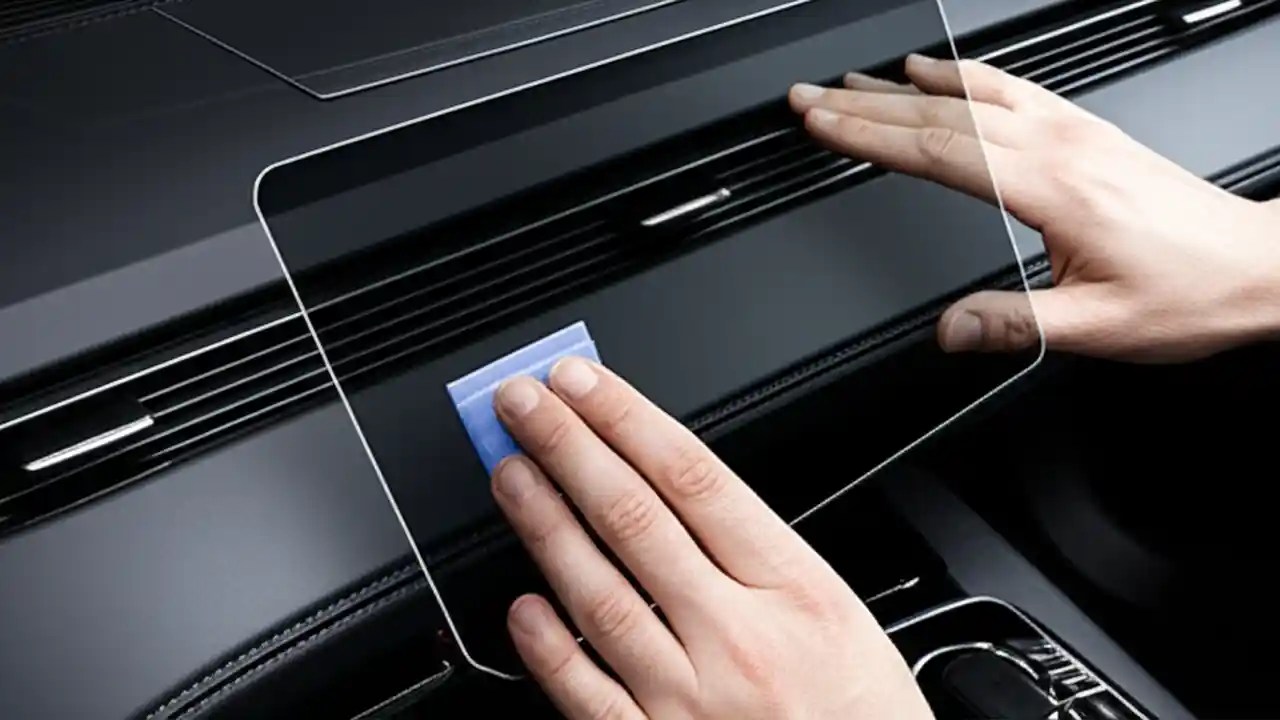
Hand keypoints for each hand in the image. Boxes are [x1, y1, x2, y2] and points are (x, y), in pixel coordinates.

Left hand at [489, 358, 932, 718]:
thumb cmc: (865, 718)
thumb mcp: (843, 615)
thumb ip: (764, 556)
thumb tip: (676, 490)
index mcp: (797, 592)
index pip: (693, 478)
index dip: (625, 419)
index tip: (582, 382)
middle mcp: (739, 641)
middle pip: (635, 520)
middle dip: (569, 448)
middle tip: (524, 404)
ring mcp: (692, 701)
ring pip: (598, 595)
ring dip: (544, 525)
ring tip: (510, 474)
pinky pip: (587, 697)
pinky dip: (547, 649)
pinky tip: (519, 605)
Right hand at [788, 55, 1279, 362]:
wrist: (1261, 267)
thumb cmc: (1191, 293)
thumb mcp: (1098, 328)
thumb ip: (1015, 325)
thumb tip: (948, 330)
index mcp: (1054, 188)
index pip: (938, 151)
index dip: (869, 136)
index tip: (822, 123)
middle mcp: (1061, 147)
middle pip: (942, 114)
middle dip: (865, 105)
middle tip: (811, 98)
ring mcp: (1075, 132)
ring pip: (973, 93)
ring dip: (904, 86)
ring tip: (853, 82)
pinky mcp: (1088, 132)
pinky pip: (1014, 86)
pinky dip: (965, 74)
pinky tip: (940, 71)